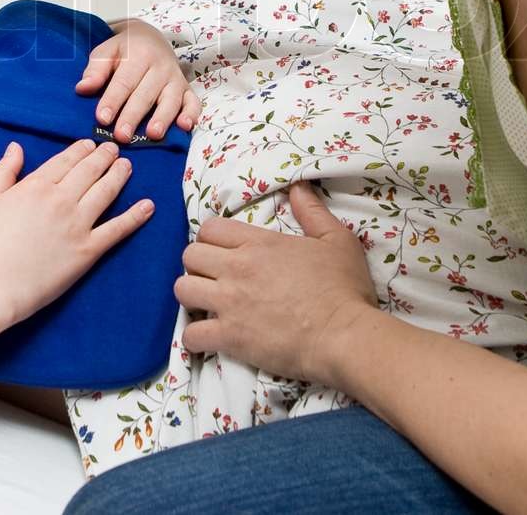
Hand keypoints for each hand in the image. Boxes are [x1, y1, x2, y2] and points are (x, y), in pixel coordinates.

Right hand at [0, 139, 153, 324]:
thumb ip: (3, 170)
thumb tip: (16, 146)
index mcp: (37, 185)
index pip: (66, 160)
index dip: (81, 150)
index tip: (91, 144)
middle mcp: (61, 199)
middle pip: (89, 171)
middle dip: (104, 157)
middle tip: (115, 149)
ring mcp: (78, 224)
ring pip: (106, 192)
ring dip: (119, 176)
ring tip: (128, 166)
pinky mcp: (88, 250)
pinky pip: (117, 229)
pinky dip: (135, 216)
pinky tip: (148, 205)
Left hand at [76, 19, 200, 142]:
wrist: (150, 37)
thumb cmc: (124, 50)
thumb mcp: (106, 52)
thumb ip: (96, 70)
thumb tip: (83, 88)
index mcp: (139, 55)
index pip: (124, 81)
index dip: (113, 100)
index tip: (102, 118)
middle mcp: (160, 66)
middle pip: (145, 94)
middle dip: (133, 115)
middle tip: (122, 135)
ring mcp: (175, 78)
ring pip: (170, 100)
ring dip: (163, 118)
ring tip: (153, 135)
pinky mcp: (187, 89)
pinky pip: (193, 102)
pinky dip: (191, 114)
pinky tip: (184, 127)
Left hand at [176, 182, 378, 384]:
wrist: (344, 337)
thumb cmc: (344, 289)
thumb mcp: (337, 240)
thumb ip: (313, 212)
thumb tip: (297, 188)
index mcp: (258, 243)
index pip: (210, 228)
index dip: (212, 239)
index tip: (223, 252)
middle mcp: (237, 268)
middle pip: (190, 256)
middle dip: (197, 265)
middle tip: (214, 278)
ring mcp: (229, 303)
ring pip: (182, 290)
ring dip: (191, 296)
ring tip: (207, 305)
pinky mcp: (229, 337)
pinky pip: (191, 334)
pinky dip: (195, 338)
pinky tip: (209, 338)